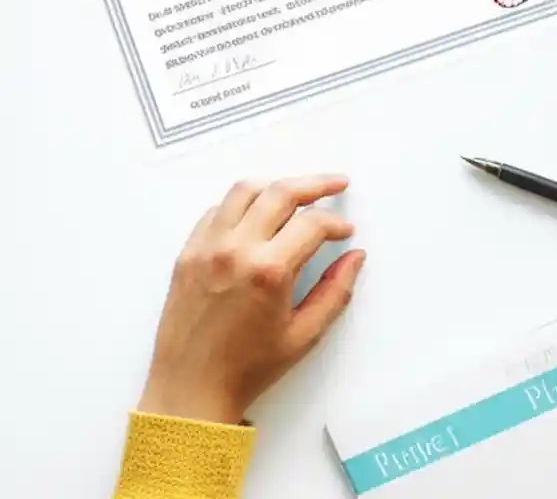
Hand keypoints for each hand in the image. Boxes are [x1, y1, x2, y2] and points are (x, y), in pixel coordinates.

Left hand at [138, 175, 365, 424]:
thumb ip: (335, 291)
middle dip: (315, 184)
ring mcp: (206, 248)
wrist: (191, 388)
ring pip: (244, 191)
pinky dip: (240, 204)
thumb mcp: (305, 334)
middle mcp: (235, 251)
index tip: (344, 232)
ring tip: (295, 192)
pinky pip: (215, 211)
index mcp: (268, 272)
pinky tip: (256, 214)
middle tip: (334, 184)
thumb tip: (354, 258)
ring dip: (276, 186)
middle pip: (281, 192)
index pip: (312, 223)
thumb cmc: (247, 368)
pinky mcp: (187, 253)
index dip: (336, 223)